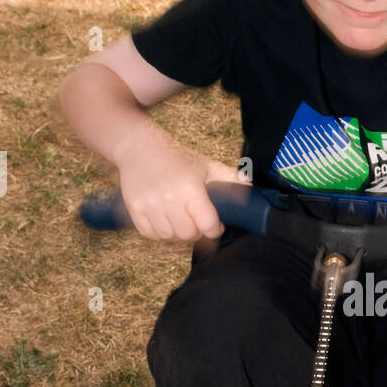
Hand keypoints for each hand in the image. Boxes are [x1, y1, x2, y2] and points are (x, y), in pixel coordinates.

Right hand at [116, 125, 249, 241]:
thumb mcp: (207, 165)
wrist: (140, 148)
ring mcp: (149, 205)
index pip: (207, 225)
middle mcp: (169, 198)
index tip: (215, 224)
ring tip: (180, 220)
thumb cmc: (179, 159)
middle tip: (197, 222)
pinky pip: (150, 234)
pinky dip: (159, 233)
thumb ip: (231, 179)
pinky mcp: (134, 209)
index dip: (215, 229)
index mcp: (190, 188)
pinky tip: (165, 221)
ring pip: (169, 237)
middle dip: (196, 232)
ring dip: (177, 234)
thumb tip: (251, 189)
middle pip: (188, 235)